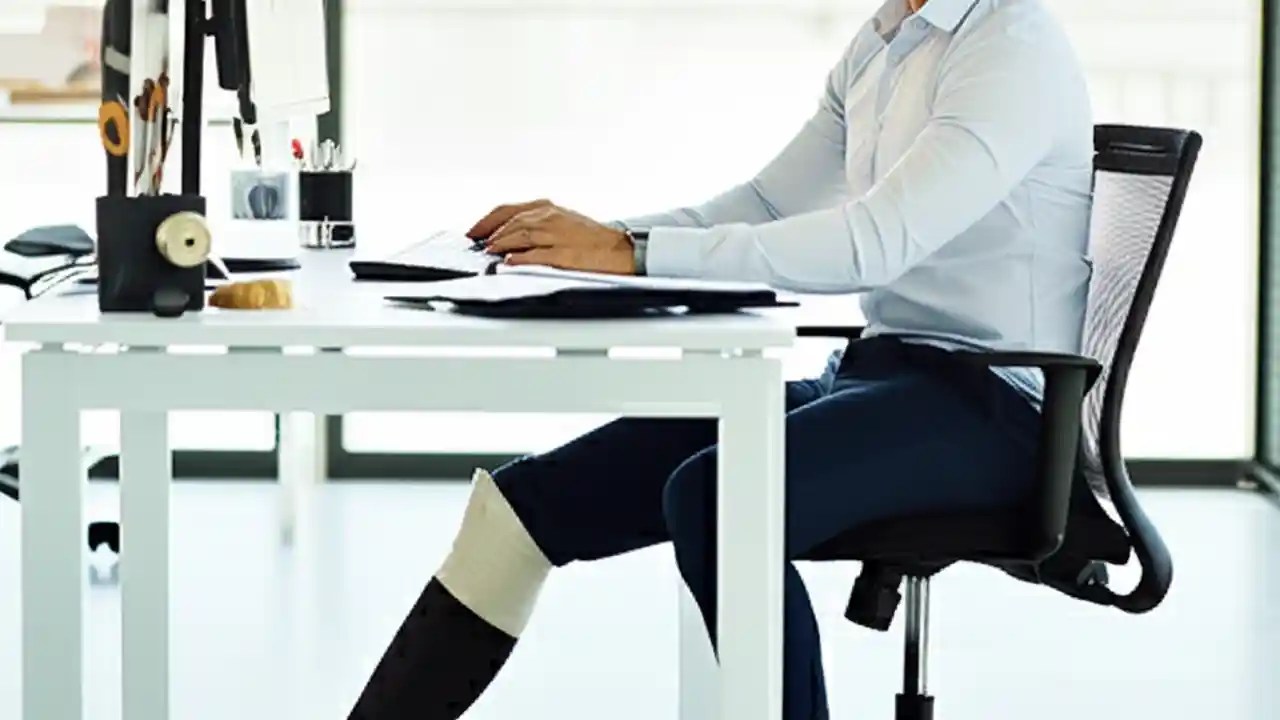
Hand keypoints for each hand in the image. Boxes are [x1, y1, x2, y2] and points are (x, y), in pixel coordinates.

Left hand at [467, 199, 634, 274]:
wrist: (618, 249)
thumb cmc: (590, 238)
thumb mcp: (560, 221)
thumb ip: (534, 225)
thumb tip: (506, 236)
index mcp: (546, 207)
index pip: (507, 210)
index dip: (486, 221)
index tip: (474, 232)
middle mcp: (549, 217)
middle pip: (510, 221)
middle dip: (490, 233)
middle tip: (478, 245)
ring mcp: (556, 234)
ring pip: (520, 234)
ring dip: (500, 244)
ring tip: (489, 253)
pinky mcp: (564, 253)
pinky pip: (537, 254)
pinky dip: (520, 257)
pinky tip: (510, 261)